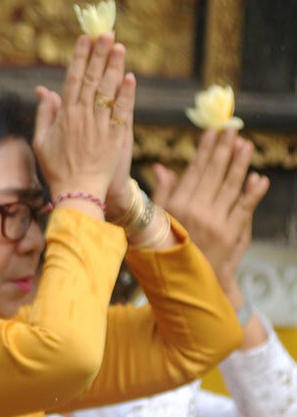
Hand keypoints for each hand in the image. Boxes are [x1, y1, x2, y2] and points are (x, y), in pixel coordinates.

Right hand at [33, 35, 134, 205]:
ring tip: (119, 47)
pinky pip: (122, 110)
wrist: (78, 193)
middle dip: (99, 55)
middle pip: (93, 79)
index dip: (79, 58)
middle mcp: (83, 117)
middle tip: (106, 35)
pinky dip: (126, 94)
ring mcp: (101, 126)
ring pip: (108, 91)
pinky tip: (129, 77)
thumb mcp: (42, 142)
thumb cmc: (57, 169)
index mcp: (65, 116)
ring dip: (114, 67)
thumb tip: (44, 91)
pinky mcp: (116, 136)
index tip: (84, 40)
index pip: (73, 79)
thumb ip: (45, 114)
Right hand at [152, 131, 269, 287]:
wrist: (181, 285)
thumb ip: (163, 193)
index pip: (194, 171)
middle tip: (233, 131)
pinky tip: (259, 178)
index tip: (213, 132)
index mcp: (176, 206)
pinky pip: (244, 208)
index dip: (205, 150)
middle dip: (225, 150)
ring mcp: (214, 221)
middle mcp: (195, 210)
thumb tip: (161, 167)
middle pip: (214, 173)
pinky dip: (253, 193)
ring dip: (240, 164)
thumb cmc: (166, 251)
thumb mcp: (158, 220)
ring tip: (246, 145)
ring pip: (231, 186)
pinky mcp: (230, 233)